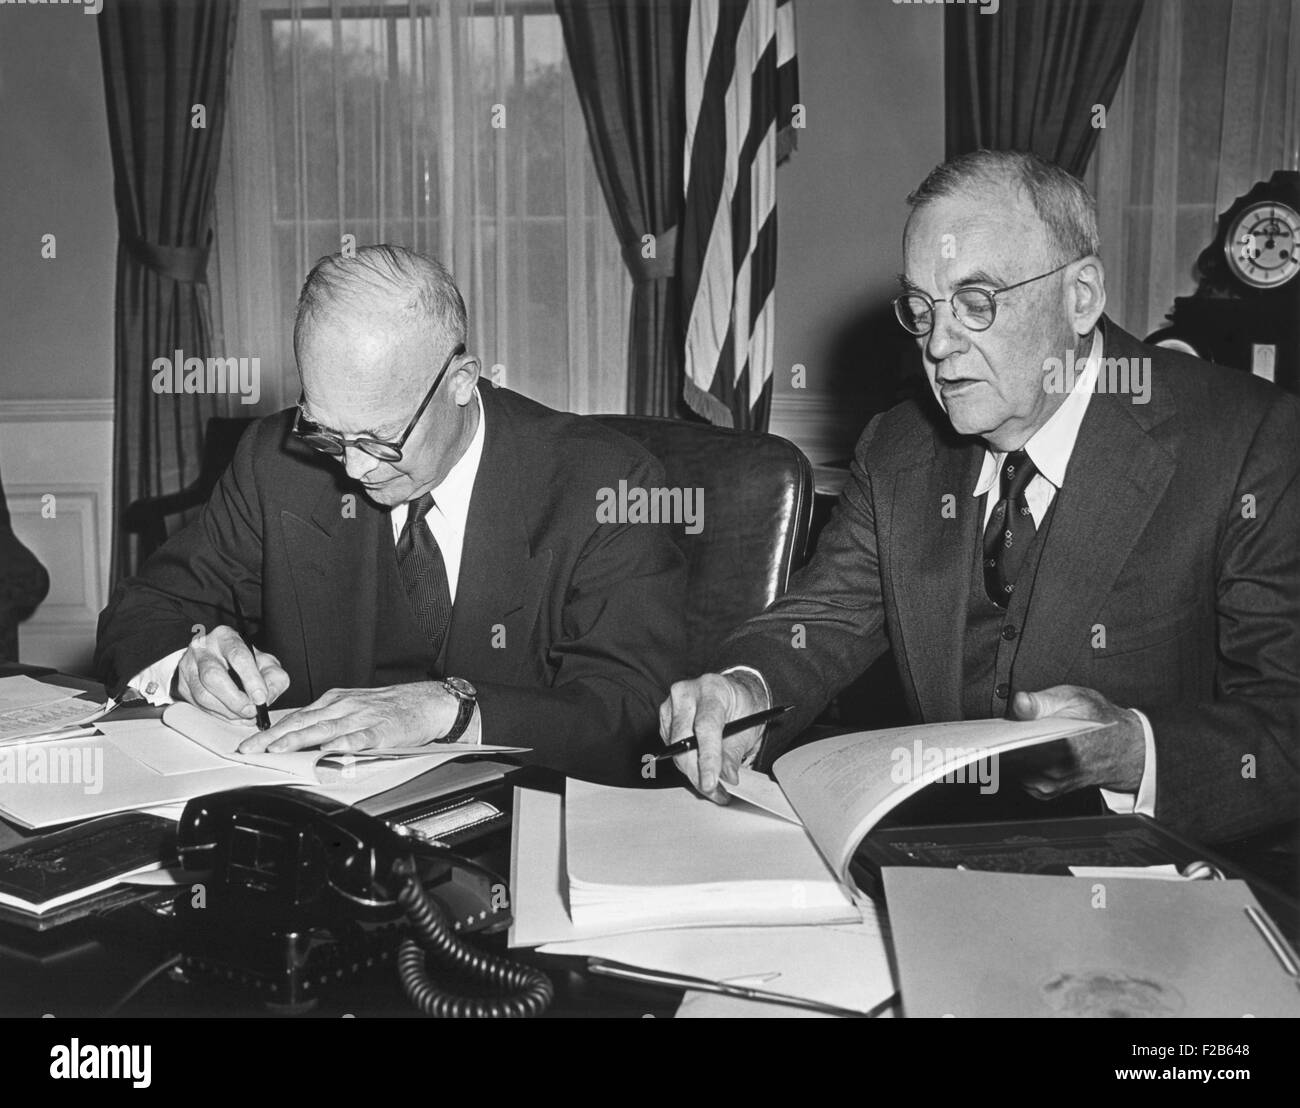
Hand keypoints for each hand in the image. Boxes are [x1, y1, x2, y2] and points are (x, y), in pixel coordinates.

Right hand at [175, 625, 289, 720]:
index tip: (261, 698)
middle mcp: (203, 649)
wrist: (219, 660)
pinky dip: (218, 715)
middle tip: (251, 711)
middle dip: (235, 699)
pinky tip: (232, 716)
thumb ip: (273, 679)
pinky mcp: (182, 685)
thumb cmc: (246, 662)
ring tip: (244, 716)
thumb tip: (266, 699)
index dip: (251, 679)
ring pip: (203, 694)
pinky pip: (198, 706)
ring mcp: (188, 667)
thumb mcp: (265, 664)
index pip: (237, 655)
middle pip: (213, 676)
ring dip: (226, 711)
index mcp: (226, 637)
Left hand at [237, 683, 457, 753]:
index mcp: (336, 701)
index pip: (297, 717)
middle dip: (273, 736)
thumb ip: (329, 721)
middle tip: (250, 749)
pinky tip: (328, 751)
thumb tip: (300, 738)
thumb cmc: (392, 708)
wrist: (427, 702)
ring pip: (324, 729)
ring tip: (277, 750)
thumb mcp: (354, 707)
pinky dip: (342, 744)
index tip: (249, 743)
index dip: (271, 730)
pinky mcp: (382, 730)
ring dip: (297, 740)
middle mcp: (344, 706)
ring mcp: (362, 718)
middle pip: (302, 722)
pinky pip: (359, 738)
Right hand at [658, 673, 767, 803]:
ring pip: (676, 750)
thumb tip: (727, 777)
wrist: (730, 693)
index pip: (706, 727)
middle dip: (697, 773)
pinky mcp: (664, 719)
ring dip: (693, 773)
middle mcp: (686, 693)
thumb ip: (734, 753)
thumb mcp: (748, 726)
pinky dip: (687, 765)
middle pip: (683, 741)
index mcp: (711, 689)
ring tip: (714, 787)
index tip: (710, 783)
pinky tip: (701, 771)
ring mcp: (670, 705)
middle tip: (715, 793)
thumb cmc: (740, 706)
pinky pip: (672, 750)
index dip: (708, 758)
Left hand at [1009, 684, 1145, 796]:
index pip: (1017, 746)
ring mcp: (1050, 784)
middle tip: (999, 730)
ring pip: (1012, 770)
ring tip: (1014, 737)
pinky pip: (1019, 778)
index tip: (989, 732)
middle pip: (1010, 759)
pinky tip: (1023, 749)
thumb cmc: (1099, 719)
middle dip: (1001, 744)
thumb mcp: (1075, 698)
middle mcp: (1056, 771)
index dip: (1000, 737)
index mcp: (1063, 746)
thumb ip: (1043, 700)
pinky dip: (1016, 765)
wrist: (1124, 747)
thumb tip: (1020, 703)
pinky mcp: (1046, 792)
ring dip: (1008, 754)